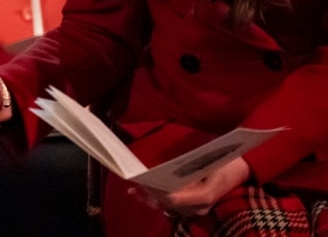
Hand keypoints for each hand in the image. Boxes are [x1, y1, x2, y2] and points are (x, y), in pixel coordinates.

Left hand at [129, 157, 250, 217]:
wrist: (238, 171)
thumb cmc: (225, 164)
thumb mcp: (212, 163)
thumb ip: (193, 166)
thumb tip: (172, 165)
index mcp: (204, 195)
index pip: (174, 198)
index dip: (157, 191)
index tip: (144, 181)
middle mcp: (198, 207)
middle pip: (168, 203)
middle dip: (151, 194)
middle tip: (134, 183)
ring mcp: (194, 209)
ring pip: (167, 206)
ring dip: (149, 198)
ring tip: (133, 188)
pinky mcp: (190, 208)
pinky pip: (169, 206)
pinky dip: (154, 200)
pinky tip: (138, 193)